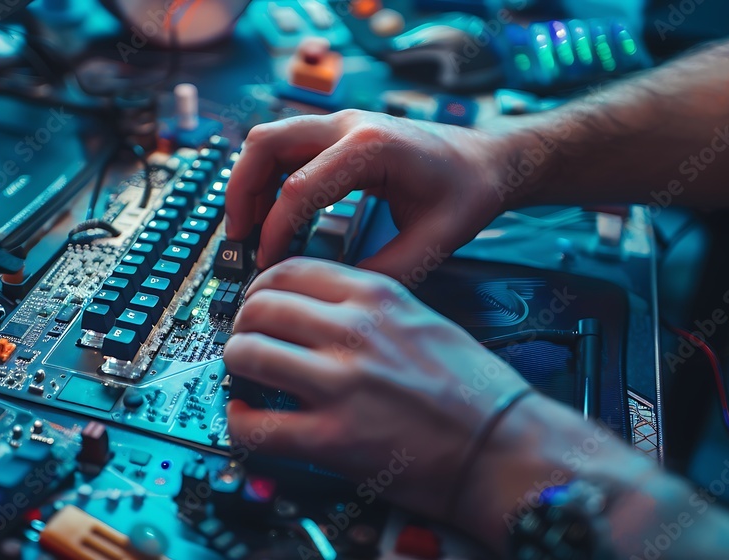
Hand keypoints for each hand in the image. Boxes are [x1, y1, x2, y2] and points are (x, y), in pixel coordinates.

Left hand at [223, 258, 534, 535]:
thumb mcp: (423, 318)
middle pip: (260, 307)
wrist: (507, 447)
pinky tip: (248, 420)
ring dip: (237, 365)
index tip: (258, 305)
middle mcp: (355, 331)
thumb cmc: (476, 389)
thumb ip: (369, 307)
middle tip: (246, 341)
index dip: (261, 288)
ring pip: (247, 354)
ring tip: (246, 379)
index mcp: (378, 296)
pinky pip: (255, 424)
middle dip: (242, 324)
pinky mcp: (333, 438)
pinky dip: (240, 422)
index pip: (289, 270)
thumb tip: (315, 310)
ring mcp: (341, 384)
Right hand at [225, 109, 509, 278]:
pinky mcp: (339, 135)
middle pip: (266, 144)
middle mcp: (350, 125)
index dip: (275, 231)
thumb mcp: (435, 241)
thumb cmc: (468, 192)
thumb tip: (334, 295)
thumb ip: (387, 270)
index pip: (298, 188)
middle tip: (239, 238)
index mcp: (373, 146)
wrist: (488, 160)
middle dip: (241, 192)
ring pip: (269, 141)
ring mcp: (342, 124)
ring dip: (250, 183)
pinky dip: (268, 178)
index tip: (268, 265)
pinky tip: (273, 215)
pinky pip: (286, 148)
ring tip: (249, 230)